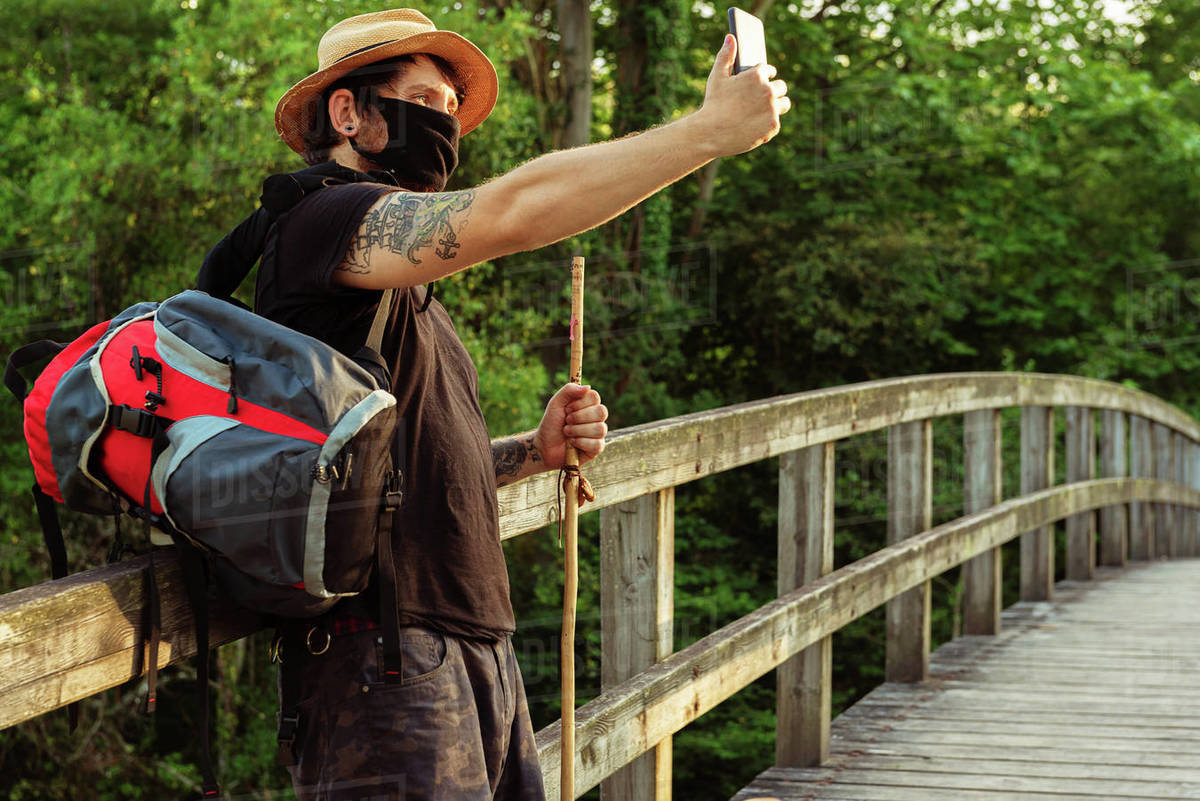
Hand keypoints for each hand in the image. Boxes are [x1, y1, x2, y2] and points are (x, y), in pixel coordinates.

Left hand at [532, 383, 608, 469]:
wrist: (544, 447)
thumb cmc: (551, 424)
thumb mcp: (555, 404)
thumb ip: (568, 391)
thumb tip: (587, 387)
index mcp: (588, 404)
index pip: (595, 397)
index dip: (580, 403)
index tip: (567, 409)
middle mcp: (596, 418)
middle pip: (601, 412)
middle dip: (579, 417)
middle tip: (566, 421)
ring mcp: (598, 433)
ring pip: (600, 428)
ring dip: (578, 431)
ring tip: (567, 432)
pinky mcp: (597, 448)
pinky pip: (597, 444)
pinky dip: (581, 443)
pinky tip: (572, 443)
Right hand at [696, 34, 789, 156]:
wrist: (711, 134)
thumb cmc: (713, 104)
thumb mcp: (717, 78)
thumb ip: (726, 56)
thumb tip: (731, 37)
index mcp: (756, 75)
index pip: (769, 70)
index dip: (765, 75)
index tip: (762, 80)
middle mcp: (768, 90)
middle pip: (780, 86)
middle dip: (773, 90)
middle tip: (764, 97)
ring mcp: (772, 109)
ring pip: (784, 103)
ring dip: (778, 105)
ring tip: (766, 110)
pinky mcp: (773, 126)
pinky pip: (776, 122)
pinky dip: (767, 124)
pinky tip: (756, 125)